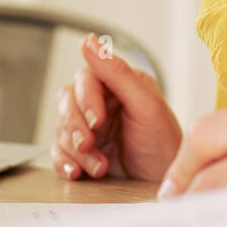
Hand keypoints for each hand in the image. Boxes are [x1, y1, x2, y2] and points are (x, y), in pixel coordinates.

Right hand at [51, 33, 182, 182]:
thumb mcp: (147, 106)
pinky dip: (64, 163)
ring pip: (61, 129)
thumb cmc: (164, 145)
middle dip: (75, 127)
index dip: (86, 99)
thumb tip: (89, 40)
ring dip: (76, 151)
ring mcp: (90, 129)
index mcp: (118, 85)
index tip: (96, 121)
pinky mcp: (82, 153)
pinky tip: (77, 173)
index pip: (85, 79)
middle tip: (88, 145)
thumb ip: (118, 73)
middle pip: (67, 102)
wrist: (166, 185)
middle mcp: (101, 103)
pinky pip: (60, 152)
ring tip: (99, 167)